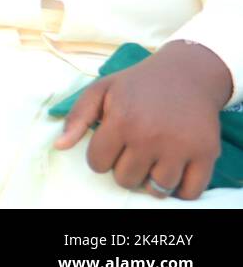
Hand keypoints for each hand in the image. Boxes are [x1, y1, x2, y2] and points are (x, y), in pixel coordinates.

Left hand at [55, 40, 231, 199]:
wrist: (186, 73)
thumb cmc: (138, 84)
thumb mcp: (101, 89)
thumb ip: (77, 117)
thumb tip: (59, 146)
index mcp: (121, 120)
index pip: (97, 163)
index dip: (100, 156)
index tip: (110, 145)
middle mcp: (149, 136)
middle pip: (125, 179)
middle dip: (125, 168)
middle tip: (133, 151)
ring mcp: (180, 147)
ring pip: (156, 189)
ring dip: (151, 180)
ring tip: (152, 162)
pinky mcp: (206, 153)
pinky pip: (190, 192)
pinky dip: (180, 190)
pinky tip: (173, 172)